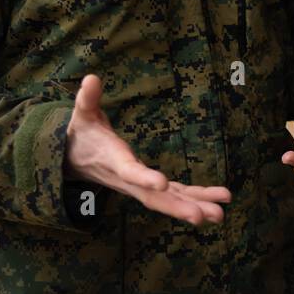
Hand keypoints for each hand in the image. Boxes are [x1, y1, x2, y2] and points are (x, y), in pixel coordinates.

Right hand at [64, 73, 230, 224]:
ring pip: (168, 200)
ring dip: (194, 206)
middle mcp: (129, 180)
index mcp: (114, 161)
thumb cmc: (83, 134)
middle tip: (203, 215)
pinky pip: (175, 194)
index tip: (161, 183)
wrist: (75, 160)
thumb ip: (87, 99)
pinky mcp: (151, 186)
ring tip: (219, 215)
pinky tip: (219, 202)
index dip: (144, 178)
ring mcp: (141, 186)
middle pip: (154, 198)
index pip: (129, 172)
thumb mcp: (82, 114)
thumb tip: (90, 79)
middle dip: (178, 207)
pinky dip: (196, 198)